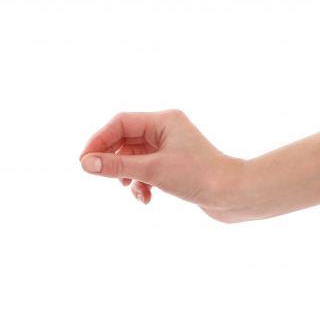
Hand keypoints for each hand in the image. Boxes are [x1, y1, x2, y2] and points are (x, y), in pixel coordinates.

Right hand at [80, 110, 244, 219]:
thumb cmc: (199, 177)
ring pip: (133, 158)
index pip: (120, 123)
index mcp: (163, 120)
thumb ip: (116, 167)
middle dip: (113, 160)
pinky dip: (140, 184)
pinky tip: (146, 198)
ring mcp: (169, 148)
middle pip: (124, 140)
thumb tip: (85, 164)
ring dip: (127, 176)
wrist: (234, 196)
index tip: (85, 161)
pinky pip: (145, 170)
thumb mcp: (152, 171)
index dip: (99, 140)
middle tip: (98, 176)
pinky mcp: (173, 166)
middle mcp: (166, 130)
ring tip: (131, 189)